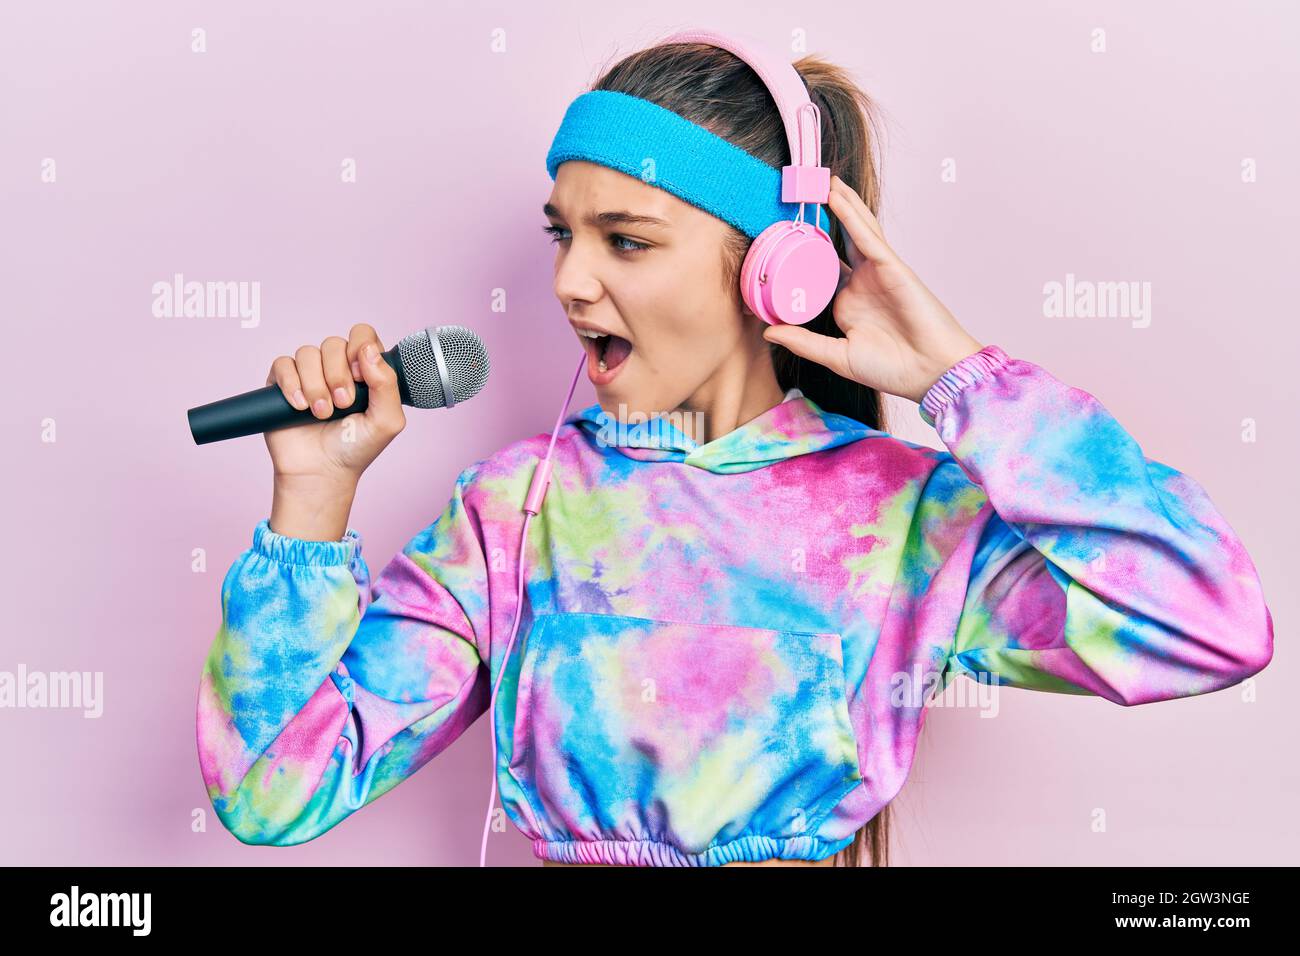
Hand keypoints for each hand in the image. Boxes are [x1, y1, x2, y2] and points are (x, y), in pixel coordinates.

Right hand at [264, 323, 406, 486]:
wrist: (321, 471)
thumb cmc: (355, 447)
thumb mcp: (386, 420)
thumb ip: (386, 384)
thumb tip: (369, 350)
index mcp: (364, 370)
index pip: (362, 335)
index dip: (360, 348)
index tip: (360, 378)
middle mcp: (336, 367)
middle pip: (333, 343)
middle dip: (338, 375)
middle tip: (342, 405)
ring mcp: (309, 374)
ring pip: (307, 354)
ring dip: (315, 385)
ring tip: (321, 413)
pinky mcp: (283, 384)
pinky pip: (283, 365)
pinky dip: (291, 384)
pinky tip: (299, 407)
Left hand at [762, 175, 984, 404]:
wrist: (930, 373)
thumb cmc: (891, 368)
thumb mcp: (836, 356)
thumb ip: (802, 342)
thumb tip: (767, 332)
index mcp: (847, 302)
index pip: (819, 269)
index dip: (801, 251)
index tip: (777, 234)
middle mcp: (861, 282)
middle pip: (837, 242)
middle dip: (823, 217)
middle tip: (802, 191)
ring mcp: (877, 272)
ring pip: (855, 230)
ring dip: (840, 204)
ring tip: (822, 180)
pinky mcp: (893, 267)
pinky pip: (868, 238)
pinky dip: (852, 217)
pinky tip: (838, 198)